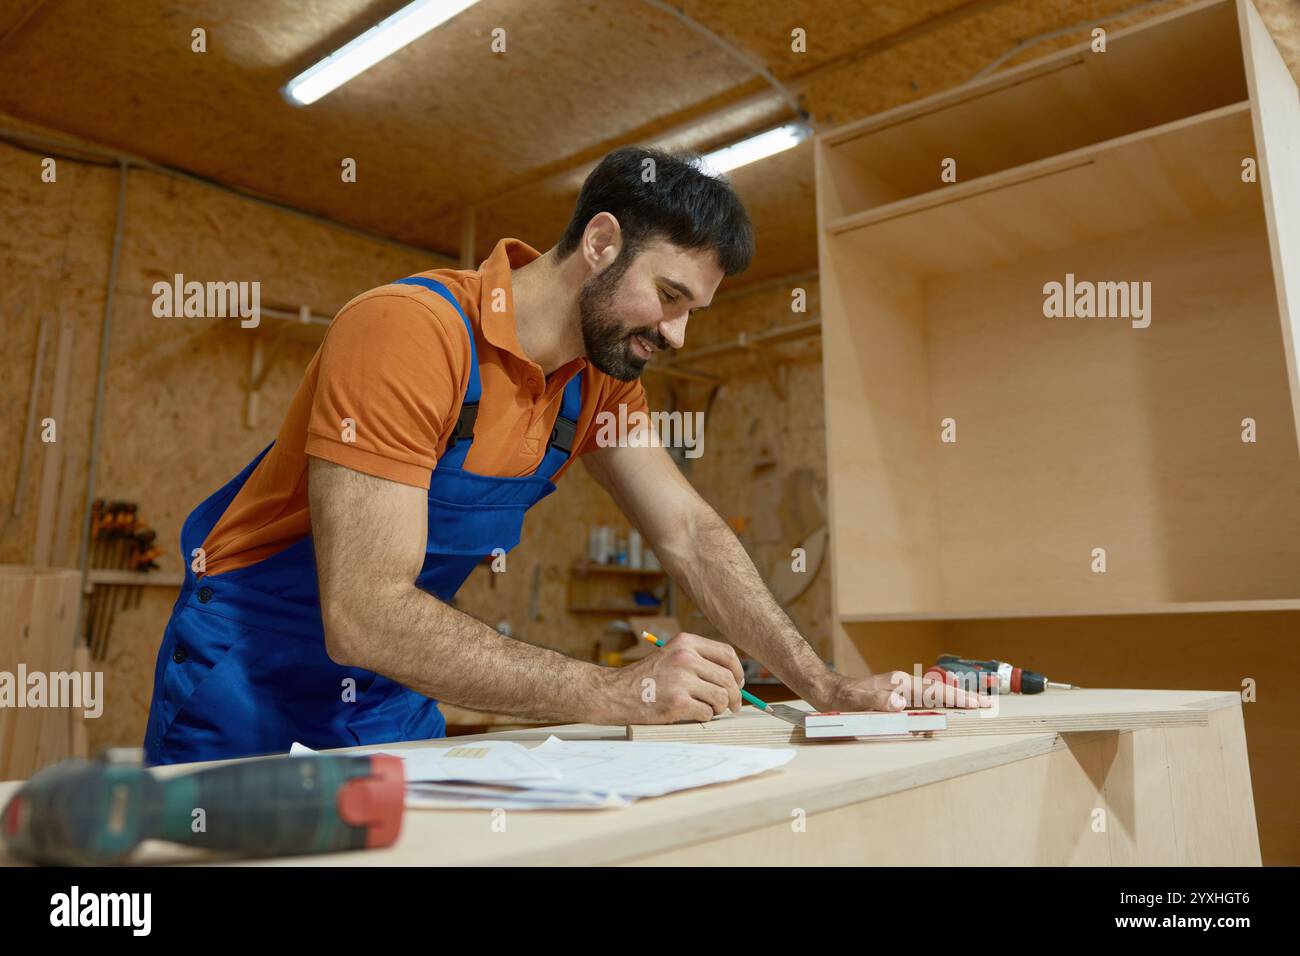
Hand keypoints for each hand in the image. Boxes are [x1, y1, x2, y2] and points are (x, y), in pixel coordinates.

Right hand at [594, 632, 743, 723]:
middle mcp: (686, 658)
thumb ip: (698, 660)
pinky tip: (692, 714)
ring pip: (721, 697)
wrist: (614, 692)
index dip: (739, 671)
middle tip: (733, 706)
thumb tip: (733, 677)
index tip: (739, 683)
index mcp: (686, 643)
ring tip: (709, 709)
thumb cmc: (644, 677)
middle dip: (734, 696)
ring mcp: (681, 680)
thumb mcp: (671, 655)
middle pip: (728, 678)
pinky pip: (707, 713)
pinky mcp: (677, 703)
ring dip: (719, 708)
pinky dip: (704, 717)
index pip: (727, 654)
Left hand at [818, 670, 992, 711]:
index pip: (934, 691)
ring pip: (933, 697)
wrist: (828, 692)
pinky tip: (943, 713)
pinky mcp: (896, 698)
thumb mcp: (856, 701)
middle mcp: (903, 685)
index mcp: (899, 684)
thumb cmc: (841, 699)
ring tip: (974, 705)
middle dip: (963, 697)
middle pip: (939, 692)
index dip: (956, 698)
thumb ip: (877, 701)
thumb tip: (901, 704)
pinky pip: (922, 704)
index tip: (977, 702)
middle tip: (986, 704)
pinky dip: (937, 707)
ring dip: (952, 701)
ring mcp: (901, 691)